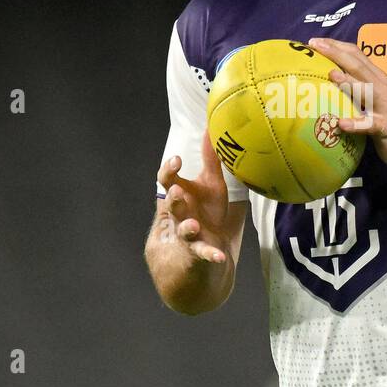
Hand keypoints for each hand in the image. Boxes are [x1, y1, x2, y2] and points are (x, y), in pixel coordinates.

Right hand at [156, 128, 233, 263]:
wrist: (207, 249)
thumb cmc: (207, 212)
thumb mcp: (211, 185)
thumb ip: (210, 161)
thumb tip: (211, 129)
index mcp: (180, 196)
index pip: (167, 181)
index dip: (168, 171)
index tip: (176, 160)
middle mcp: (180, 214)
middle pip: (172, 205)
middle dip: (173, 198)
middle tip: (176, 190)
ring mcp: (188, 235)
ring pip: (184, 230)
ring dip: (187, 227)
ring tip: (193, 224)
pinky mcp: (200, 251)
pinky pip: (204, 254)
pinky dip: (211, 255)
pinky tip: (220, 257)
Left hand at [307, 36, 386, 172]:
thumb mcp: (372, 98)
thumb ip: (355, 86)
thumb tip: (328, 77)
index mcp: (376, 78)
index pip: (356, 54)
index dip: (335, 45)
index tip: (313, 41)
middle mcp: (380, 87)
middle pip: (358, 65)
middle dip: (336, 53)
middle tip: (315, 45)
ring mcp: (384, 106)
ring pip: (366, 90)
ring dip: (349, 82)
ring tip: (331, 75)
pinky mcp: (385, 127)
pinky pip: (370, 125)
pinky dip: (356, 124)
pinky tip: (342, 124)